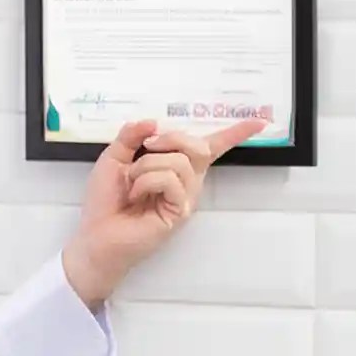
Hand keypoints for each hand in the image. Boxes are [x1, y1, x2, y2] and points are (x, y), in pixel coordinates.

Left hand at [62, 118, 266, 309]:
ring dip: (145, 166)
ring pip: (178, 161)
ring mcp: (185, 197)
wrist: (96, 234)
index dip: (235, 133)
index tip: (259, 121)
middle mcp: (187, 181)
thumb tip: (153, 121)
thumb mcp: (114, 157)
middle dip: (171, 138)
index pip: (209, 147)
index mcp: (175, 166)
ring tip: (133, 184)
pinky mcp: (179, 211)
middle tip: (147, 147)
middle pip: (198, 145)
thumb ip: (132, 135)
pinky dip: (145, 181)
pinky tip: (136, 196)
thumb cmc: (106, 200)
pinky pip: (169, 180)